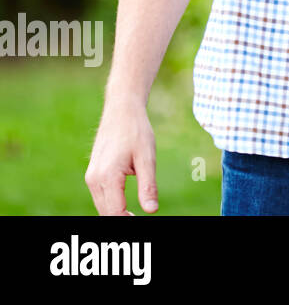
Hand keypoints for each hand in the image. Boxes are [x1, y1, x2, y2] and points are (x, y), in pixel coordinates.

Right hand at [85, 100, 157, 214]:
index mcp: (107, 177)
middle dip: (121, 219)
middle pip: (106, 212)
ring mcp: (91, 177)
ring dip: (116, 213)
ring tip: (134, 217)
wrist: (121, 111)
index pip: (115, 212)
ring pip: (102, 206)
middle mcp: (94, 179)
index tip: (142, 220)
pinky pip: (100, 196)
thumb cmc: (136, 132)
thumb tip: (151, 210)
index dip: (128, 221)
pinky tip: (125, 207)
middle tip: (140, 219)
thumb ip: (148, 186)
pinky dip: (111, 204)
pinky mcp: (93, 173)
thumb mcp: (147, 159)